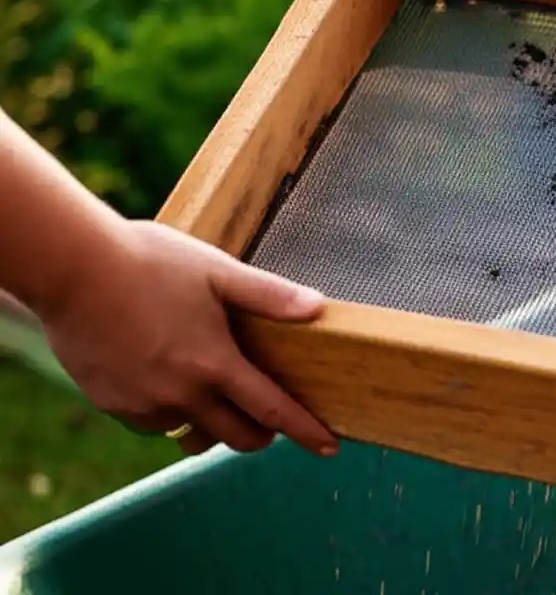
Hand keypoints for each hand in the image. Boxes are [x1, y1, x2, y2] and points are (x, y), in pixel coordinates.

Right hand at [40, 220, 338, 457]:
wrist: (71, 269)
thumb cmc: (148, 261)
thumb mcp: (217, 271)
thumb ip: (269, 295)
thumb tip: (319, 308)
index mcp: (214, 364)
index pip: (273, 411)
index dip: (305, 431)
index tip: (330, 447)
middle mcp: (181, 394)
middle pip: (237, 437)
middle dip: (261, 433)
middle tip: (269, 416)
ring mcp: (144, 404)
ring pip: (193, 432)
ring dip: (214, 422)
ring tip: (216, 392)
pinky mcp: (112, 404)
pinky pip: (154, 423)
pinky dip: (171, 411)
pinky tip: (168, 378)